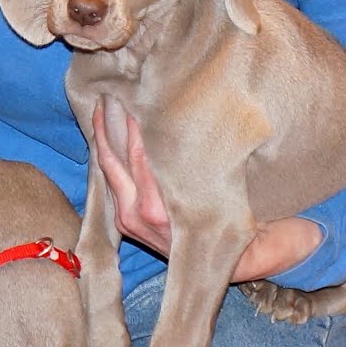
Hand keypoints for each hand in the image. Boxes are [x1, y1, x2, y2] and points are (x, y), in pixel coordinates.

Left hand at [90, 100, 322, 282]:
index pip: (141, 153)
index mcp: (164, 209)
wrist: (241, 260)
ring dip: (104, 132)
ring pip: (108, 166)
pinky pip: (108, 179)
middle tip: (115, 86)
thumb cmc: (244, 219)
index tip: (138, 89)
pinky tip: (101, 129)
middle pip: (119, 155)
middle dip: (117, 119)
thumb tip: (203, 120)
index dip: (137, 120)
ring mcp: (128, 219)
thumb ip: (212, 165)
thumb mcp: (235, 191)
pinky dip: (104, 153)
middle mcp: (141, 215)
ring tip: (104, 100)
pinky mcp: (123, 220)